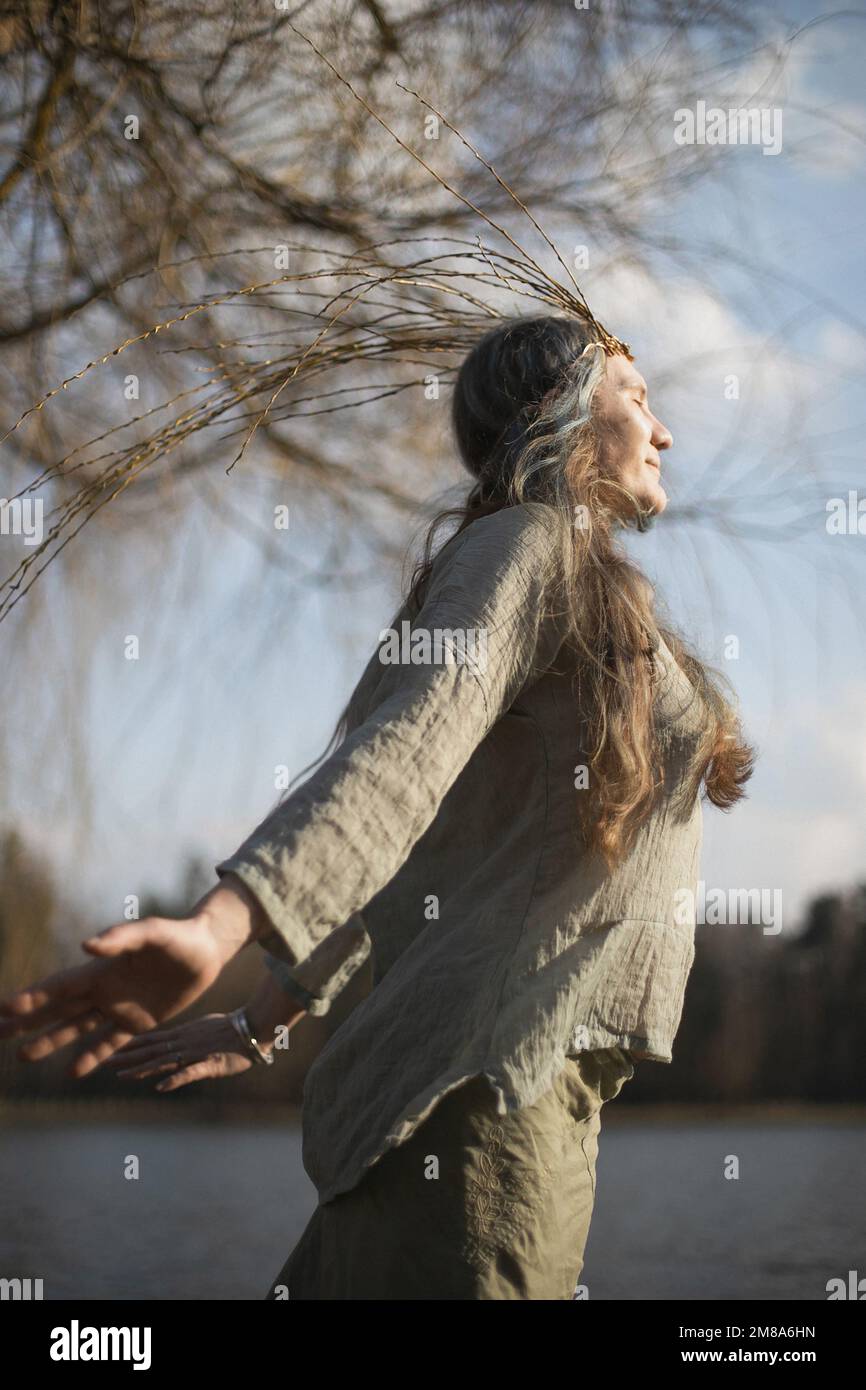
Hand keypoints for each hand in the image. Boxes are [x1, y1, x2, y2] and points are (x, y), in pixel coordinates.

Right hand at [0, 885, 260, 1078]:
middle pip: (59, 1010)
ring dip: (50, 1041)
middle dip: (28, 1022)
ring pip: (77, 1028)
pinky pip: (109, 1043)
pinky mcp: (139, 1022)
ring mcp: (119, 1007)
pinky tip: (71, 1072)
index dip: (33, 997)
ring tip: (23, 1056)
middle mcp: (105, 990)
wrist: (206, 950)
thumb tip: (86, 946)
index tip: (5, 1008)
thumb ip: (122, 938)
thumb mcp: (153, 933)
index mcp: (103, 970)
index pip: (60, 987)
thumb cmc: (179, 936)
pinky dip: (91, 1057)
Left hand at [100, 1012, 257, 1091]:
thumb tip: (175, 1043)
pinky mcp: (208, 1064)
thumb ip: (187, 1037)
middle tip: (103, 1062)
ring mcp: (194, 1053)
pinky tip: (160, 1086)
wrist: (253, 1028)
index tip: (110, 1049)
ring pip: (163, 1062)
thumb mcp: (203, 1029)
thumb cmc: (231, 1029)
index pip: (150, 1040)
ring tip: (122, 1076)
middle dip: (127, 1057)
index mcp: (182, 1035)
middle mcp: (183, 1043)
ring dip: (142, 1069)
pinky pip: (189, 1073)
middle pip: (150, 1051)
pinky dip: (174, 1079)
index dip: (130, 1045)